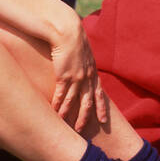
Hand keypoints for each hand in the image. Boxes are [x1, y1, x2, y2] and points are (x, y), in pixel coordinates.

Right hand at [49, 14, 107, 131]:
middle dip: (87, 116)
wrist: (67, 31)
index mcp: (92, 71)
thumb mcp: (83, 52)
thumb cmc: (73, 39)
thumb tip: (81, 68)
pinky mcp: (64, 75)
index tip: (104, 119)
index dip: (101, 106)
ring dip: (70, 114)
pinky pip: (61, 94)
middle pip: (89, 100)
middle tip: (83, 129)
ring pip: (74, 100)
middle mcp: (87, 76)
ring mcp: (76, 76)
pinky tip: (55, 113)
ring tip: (68, 126)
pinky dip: (58, 104)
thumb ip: (83, 63)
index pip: (100, 92)